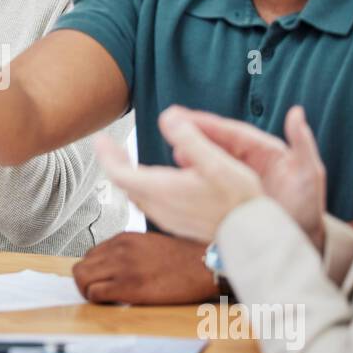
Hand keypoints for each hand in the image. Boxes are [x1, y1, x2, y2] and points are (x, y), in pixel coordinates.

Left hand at [72, 232, 218, 304]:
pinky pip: (95, 294)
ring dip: (89, 293)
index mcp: (124, 238)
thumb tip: (115, 267)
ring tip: (108, 299)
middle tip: (102, 294)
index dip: (95, 272)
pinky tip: (116, 303)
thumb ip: (129, 251)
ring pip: (82, 279)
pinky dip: (99, 301)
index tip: (106, 282)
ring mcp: (122, 266)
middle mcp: (118, 249)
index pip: (90, 255)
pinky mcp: (128, 286)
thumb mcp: (150, 244)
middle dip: (87, 283)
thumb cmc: (184, 259)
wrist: (204, 265)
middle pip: (80, 267)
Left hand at [92, 121, 262, 243]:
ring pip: (137, 194)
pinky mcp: (177, 223)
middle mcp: (159, 206)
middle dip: (116, 162)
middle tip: (110, 147)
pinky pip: (150, 203)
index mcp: (162, 189)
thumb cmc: (237, 200)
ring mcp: (167, 218)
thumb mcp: (216, 162)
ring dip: (129, 175)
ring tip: (128, 160)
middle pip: (125, 183)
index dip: (106, 154)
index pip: (119, 173)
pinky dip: (144, 187)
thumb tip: (168, 116)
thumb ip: (189, 138)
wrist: (251, 235)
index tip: (101, 140)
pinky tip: (156, 181)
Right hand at [162, 105, 326, 249]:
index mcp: (266, 151)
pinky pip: (212, 180)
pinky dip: (196, 175)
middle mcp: (250, 160)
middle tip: (169, 122)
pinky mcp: (233, 193)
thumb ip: (303, 142)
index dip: (209, 123)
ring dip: (192, 151)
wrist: (302, 239)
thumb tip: (297, 112)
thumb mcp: (309, 173)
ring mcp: (240, 176)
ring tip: (173, 145)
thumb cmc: (309, 206)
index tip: (186, 115)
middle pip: (217, 142)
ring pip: (212, 159)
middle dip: (194, 131)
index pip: (233, 132)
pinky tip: (180, 174)